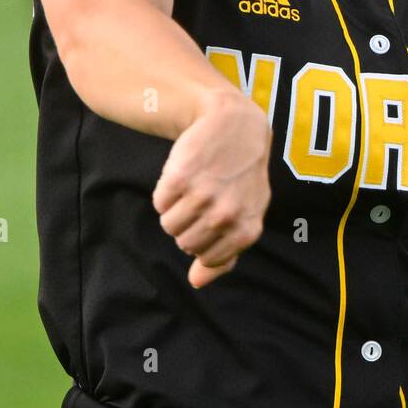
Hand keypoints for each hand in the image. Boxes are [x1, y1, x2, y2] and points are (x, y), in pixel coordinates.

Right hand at [152, 89, 272, 288]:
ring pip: (169, 225)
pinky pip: (160, 203)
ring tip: (194, 186)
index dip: (204, 240)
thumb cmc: (242, 175)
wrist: (235, 125)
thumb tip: (196, 282)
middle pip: (184, 243)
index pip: (206, 258)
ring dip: (175, 208)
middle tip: (203, 198)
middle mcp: (225, 217)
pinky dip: (166, 191)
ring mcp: (202, 198)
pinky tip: (186, 174)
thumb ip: (226, 253)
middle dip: (188, 225)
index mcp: (246, 231)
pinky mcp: (179, 178)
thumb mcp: (247, 214)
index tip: (212, 217)